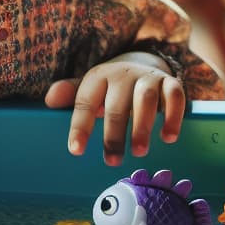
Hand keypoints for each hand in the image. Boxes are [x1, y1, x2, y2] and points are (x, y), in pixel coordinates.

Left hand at [44, 54, 186, 165]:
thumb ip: (70, 94)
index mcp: (98, 77)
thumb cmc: (110, 86)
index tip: (76, 151)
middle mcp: (122, 74)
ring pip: (145, 100)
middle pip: (116, 106)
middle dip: (113, 135)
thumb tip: (49, 100)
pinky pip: (175, 95)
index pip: (85, 102)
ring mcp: (147, 77)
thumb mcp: (89, 88)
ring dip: (142, 127)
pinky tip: (168, 138)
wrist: (143, 62)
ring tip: (139, 152)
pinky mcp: (170, 82)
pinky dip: (173, 116)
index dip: (80, 127)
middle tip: (113, 161)